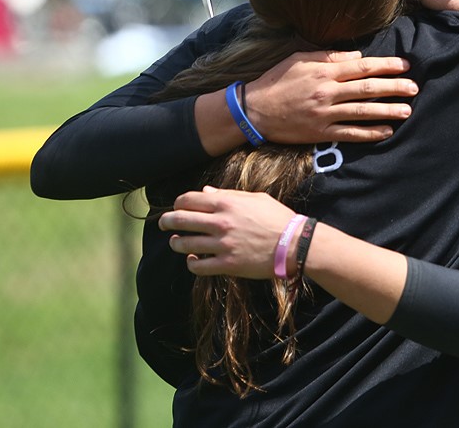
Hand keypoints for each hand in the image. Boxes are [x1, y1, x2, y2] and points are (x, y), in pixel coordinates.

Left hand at [159, 186, 297, 278]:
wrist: (295, 243)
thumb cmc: (278, 218)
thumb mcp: (255, 199)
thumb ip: (229, 195)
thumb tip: (206, 192)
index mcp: (227, 204)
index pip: (189, 200)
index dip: (178, 203)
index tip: (177, 207)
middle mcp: (220, 222)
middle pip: (180, 220)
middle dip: (167, 221)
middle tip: (163, 224)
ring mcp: (222, 245)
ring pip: (184, 244)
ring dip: (176, 243)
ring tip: (176, 242)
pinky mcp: (227, 264)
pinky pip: (198, 266)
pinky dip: (191, 263)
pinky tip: (193, 260)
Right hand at [246, 50, 417, 143]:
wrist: (253, 110)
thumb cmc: (276, 80)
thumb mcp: (299, 59)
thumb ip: (329, 56)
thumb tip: (357, 56)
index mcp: (323, 71)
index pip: (362, 66)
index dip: (387, 65)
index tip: (405, 65)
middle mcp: (327, 92)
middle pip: (368, 88)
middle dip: (395, 87)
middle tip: (414, 87)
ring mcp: (324, 114)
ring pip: (363, 111)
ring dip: (388, 110)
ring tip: (407, 110)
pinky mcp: (320, 133)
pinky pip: (350, 134)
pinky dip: (370, 133)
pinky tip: (387, 131)